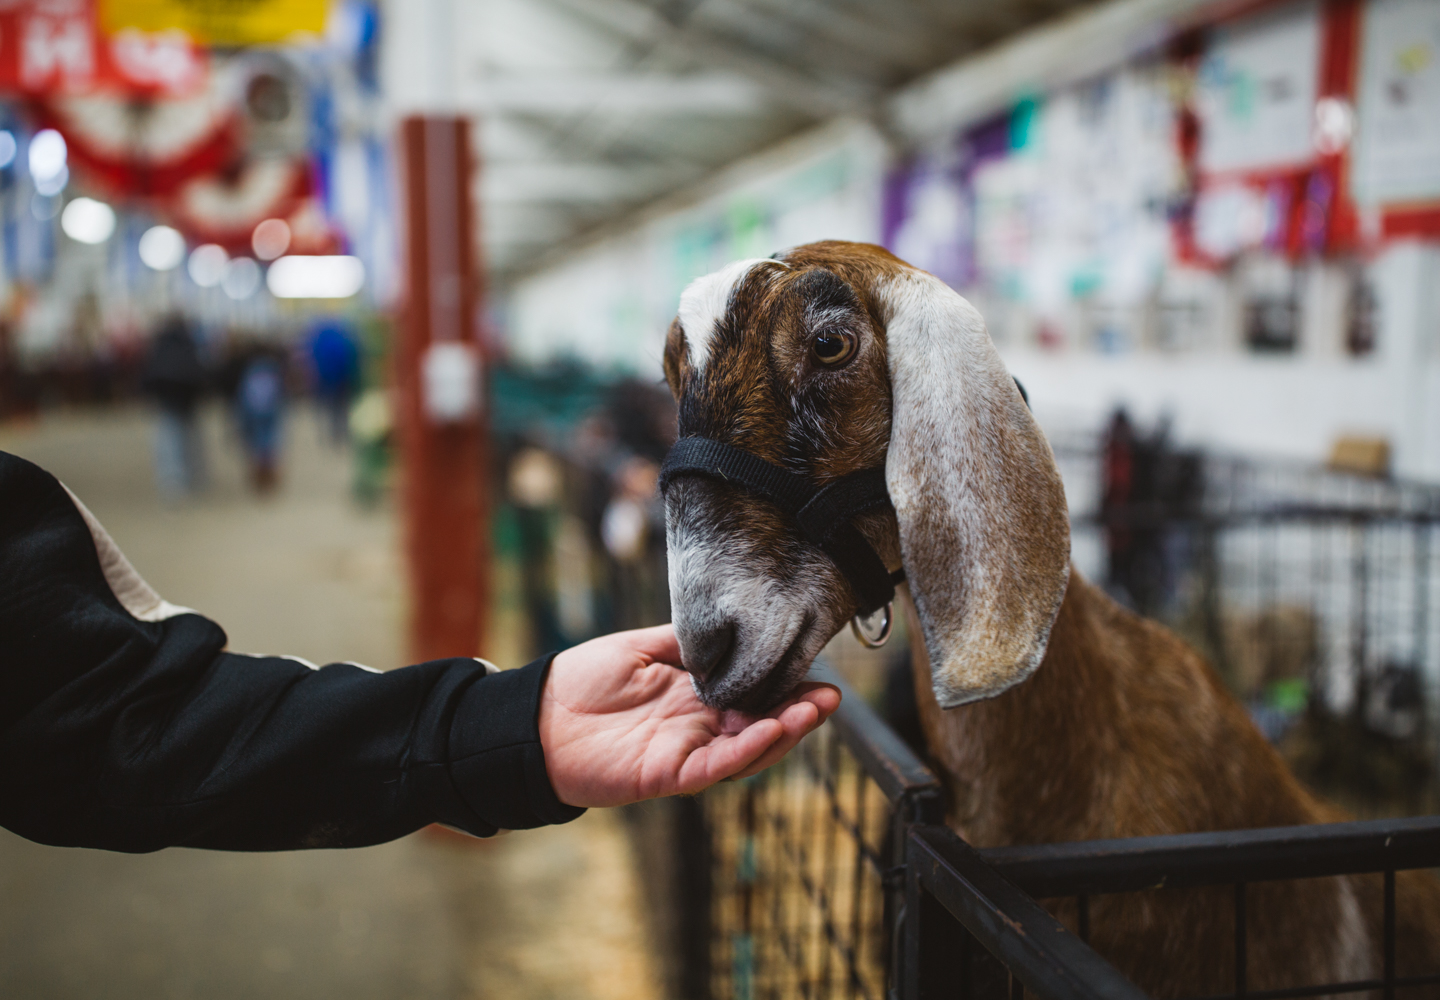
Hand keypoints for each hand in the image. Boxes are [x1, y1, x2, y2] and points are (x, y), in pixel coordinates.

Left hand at [538, 624, 840, 807]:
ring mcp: (685, 754)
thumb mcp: (641, 648)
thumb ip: (684, 643)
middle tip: (831, 696)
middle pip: (759, 726)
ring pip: (746, 751)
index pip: (751, 695)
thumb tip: (725, 624)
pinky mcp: (666, 775)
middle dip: (798, 713)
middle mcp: (697, 729)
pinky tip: (770, 731)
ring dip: (782, 733)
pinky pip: (714, 768)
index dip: (785, 687)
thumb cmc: (580, 682)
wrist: (535, 716)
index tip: (817, 671)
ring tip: (813, 711)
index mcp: (693, 699)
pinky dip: (745, 751)